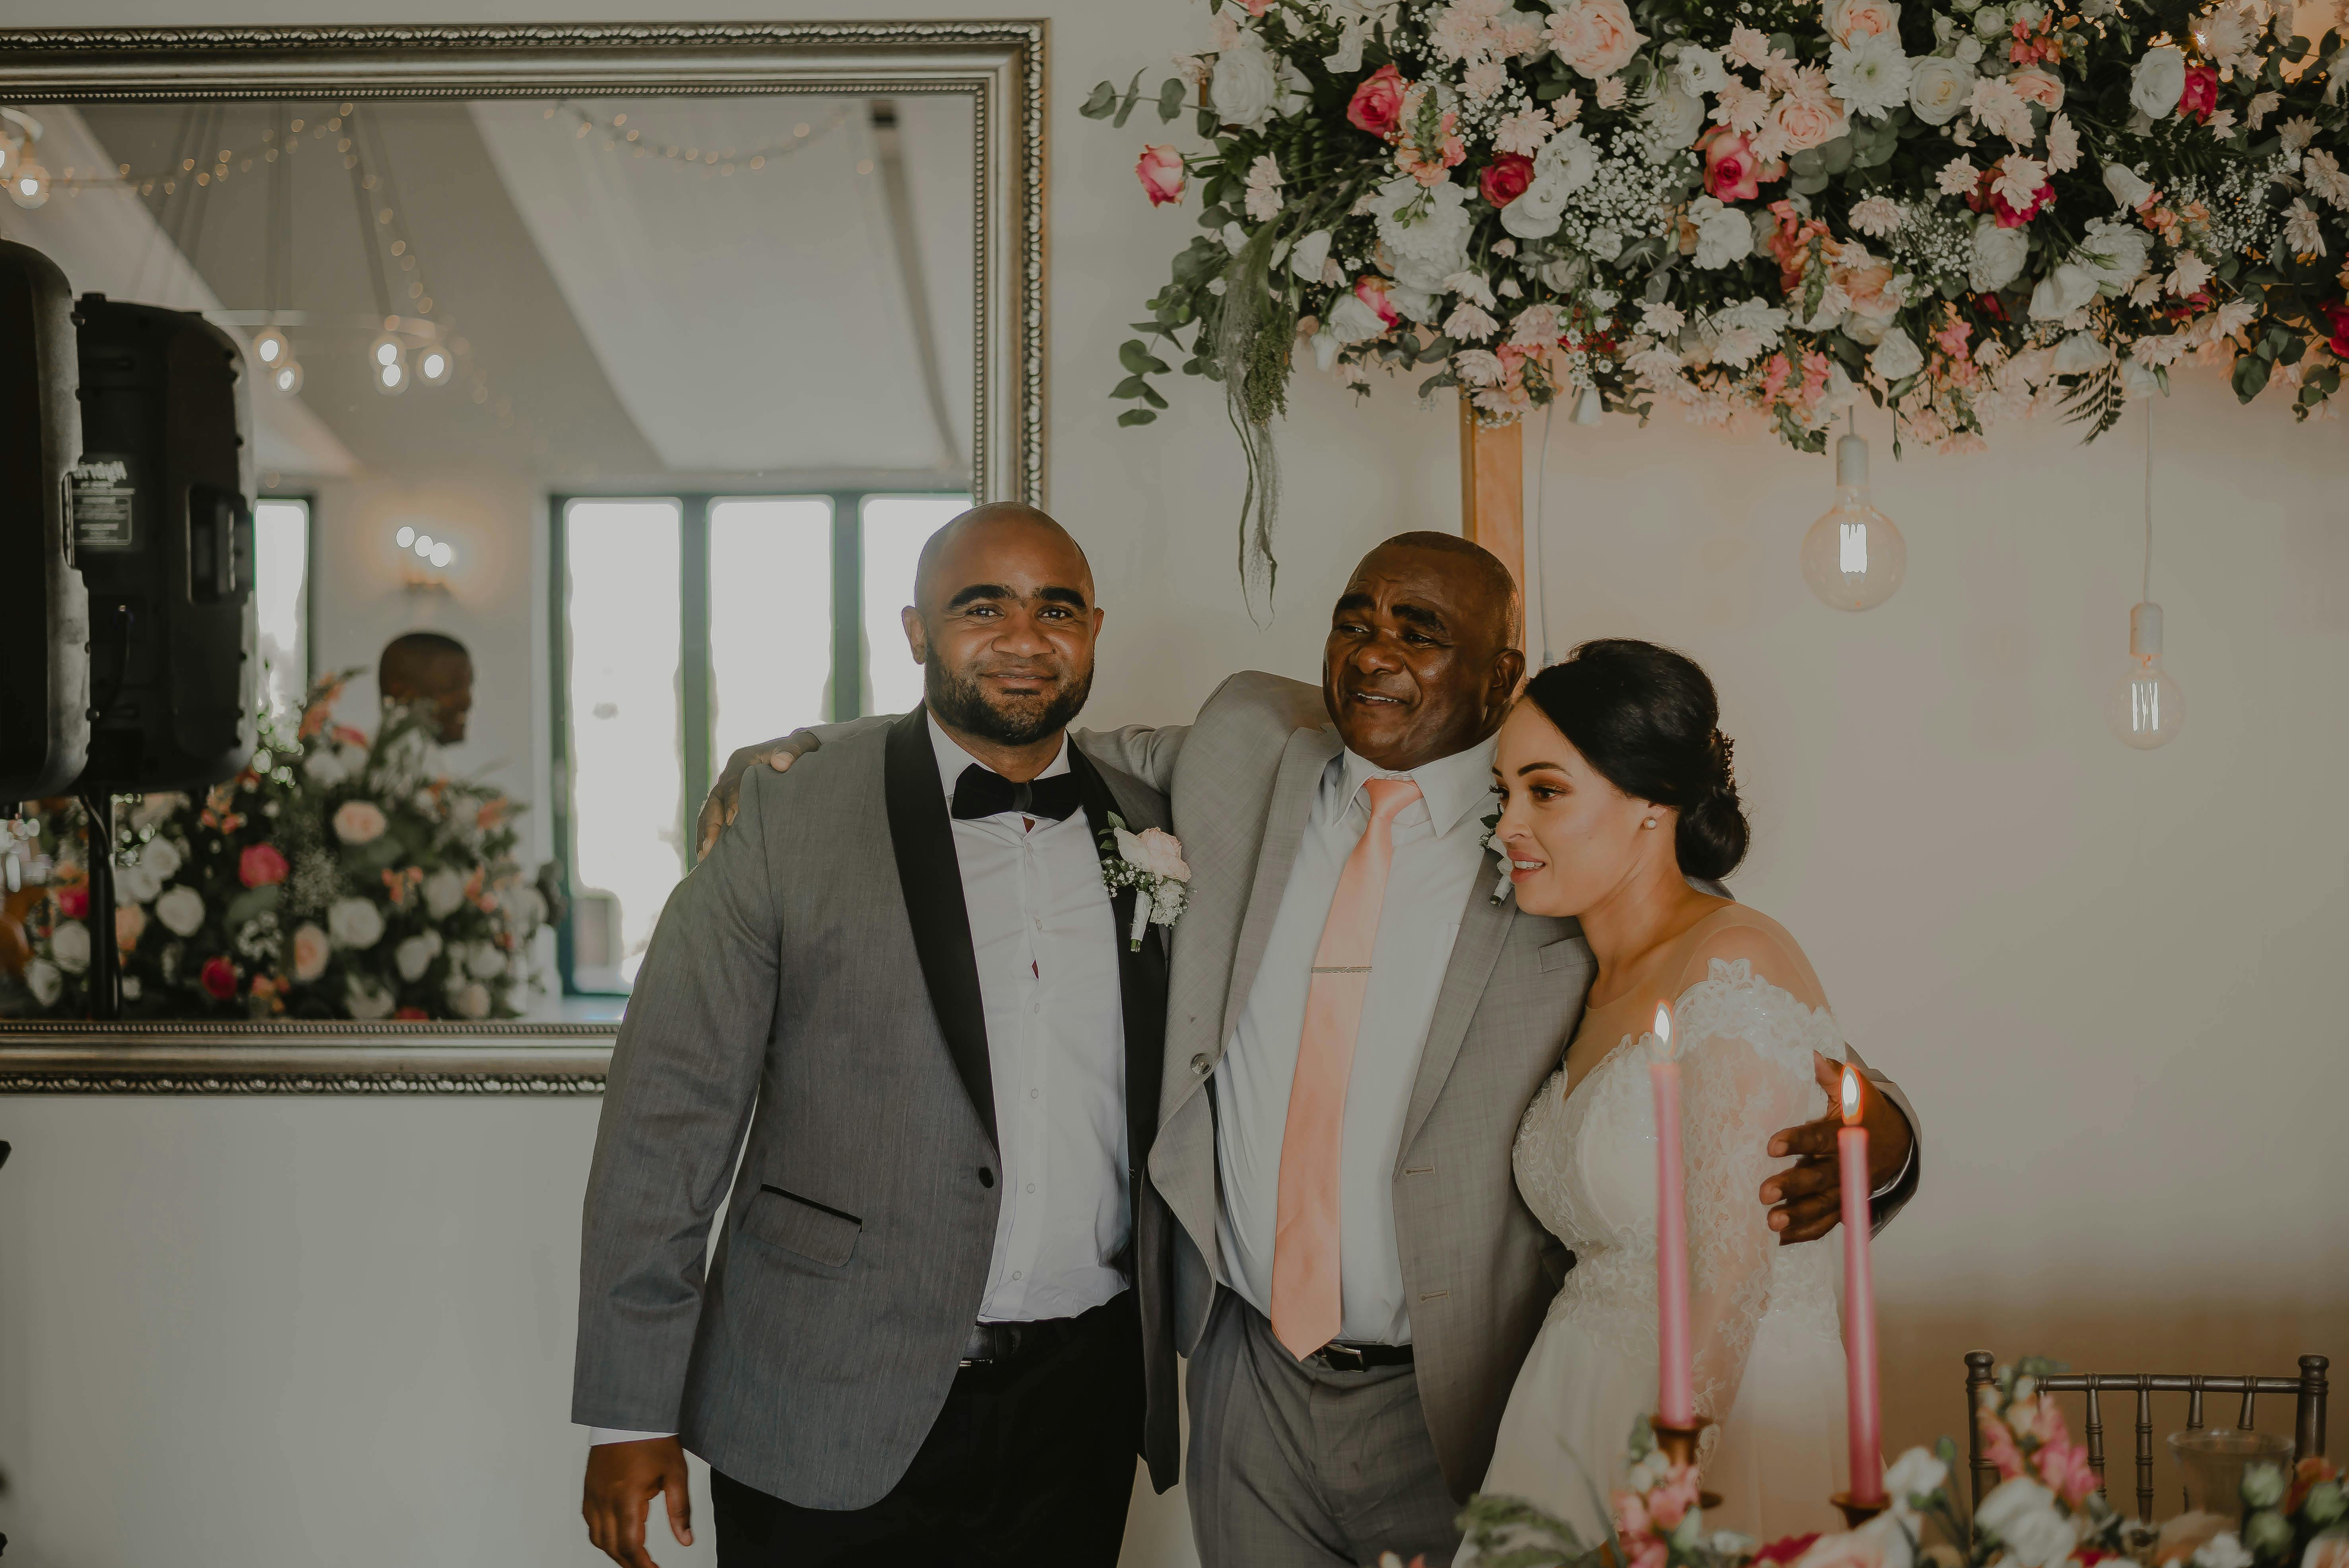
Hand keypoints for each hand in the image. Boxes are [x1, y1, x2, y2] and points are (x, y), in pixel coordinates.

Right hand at [582, 1436, 693, 1567]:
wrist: (629, 1412)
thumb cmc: (652, 1438)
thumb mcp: (675, 1473)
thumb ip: (680, 1510)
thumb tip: (685, 1539)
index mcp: (626, 1498)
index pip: (631, 1546)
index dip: (642, 1566)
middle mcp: (604, 1500)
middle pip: (612, 1547)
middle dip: (630, 1563)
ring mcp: (593, 1495)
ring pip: (598, 1538)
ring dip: (615, 1552)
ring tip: (634, 1557)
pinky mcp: (589, 1489)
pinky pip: (591, 1522)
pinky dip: (603, 1536)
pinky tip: (616, 1535)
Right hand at [694, 736, 809, 858]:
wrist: (797, 754)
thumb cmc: (800, 751)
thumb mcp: (801, 744)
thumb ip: (792, 750)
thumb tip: (782, 763)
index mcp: (742, 760)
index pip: (732, 782)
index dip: (731, 801)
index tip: (732, 821)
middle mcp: (730, 774)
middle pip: (714, 800)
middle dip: (710, 825)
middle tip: (710, 848)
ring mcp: (727, 790)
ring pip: (709, 813)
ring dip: (706, 835)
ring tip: (705, 859)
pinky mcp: (729, 803)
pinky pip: (714, 820)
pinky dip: (710, 836)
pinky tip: (709, 858)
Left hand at [1759, 1051, 1912, 1244]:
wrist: (1893, 1140)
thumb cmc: (1862, 1109)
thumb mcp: (1851, 1086)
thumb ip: (1830, 1072)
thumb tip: (1810, 1053)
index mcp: (1848, 1132)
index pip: (1821, 1138)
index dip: (1798, 1141)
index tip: (1771, 1145)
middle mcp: (1848, 1164)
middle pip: (1820, 1179)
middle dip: (1794, 1186)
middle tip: (1764, 1193)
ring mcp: (1847, 1188)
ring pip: (1823, 1207)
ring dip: (1797, 1217)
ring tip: (1770, 1224)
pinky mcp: (1844, 1205)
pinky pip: (1825, 1224)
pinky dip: (1804, 1234)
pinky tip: (1778, 1241)